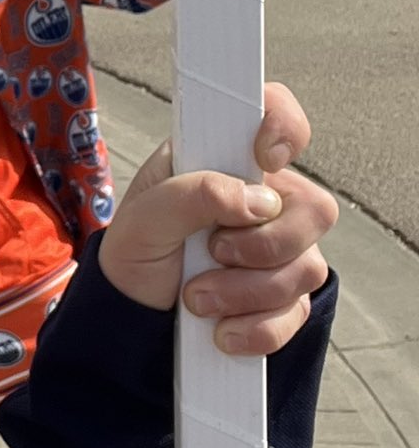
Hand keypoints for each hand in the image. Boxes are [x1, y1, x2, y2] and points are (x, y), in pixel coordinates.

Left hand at [98, 82, 335, 354]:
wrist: (132, 309)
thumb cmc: (139, 246)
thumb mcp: (144, 216)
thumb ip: (193, 194)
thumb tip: (258, 203)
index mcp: (228, 160)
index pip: (279, 118)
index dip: (285, 129)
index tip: (263, 159)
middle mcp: (266, 198)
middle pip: (316, 209)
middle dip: (262, 244)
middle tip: (213, 251)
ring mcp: (284, 249)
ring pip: (308, 268)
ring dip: (245, 291)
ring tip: (195, 297)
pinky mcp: (286, 298)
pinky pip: (296, 313)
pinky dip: (255, 328)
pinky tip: (220, 330)